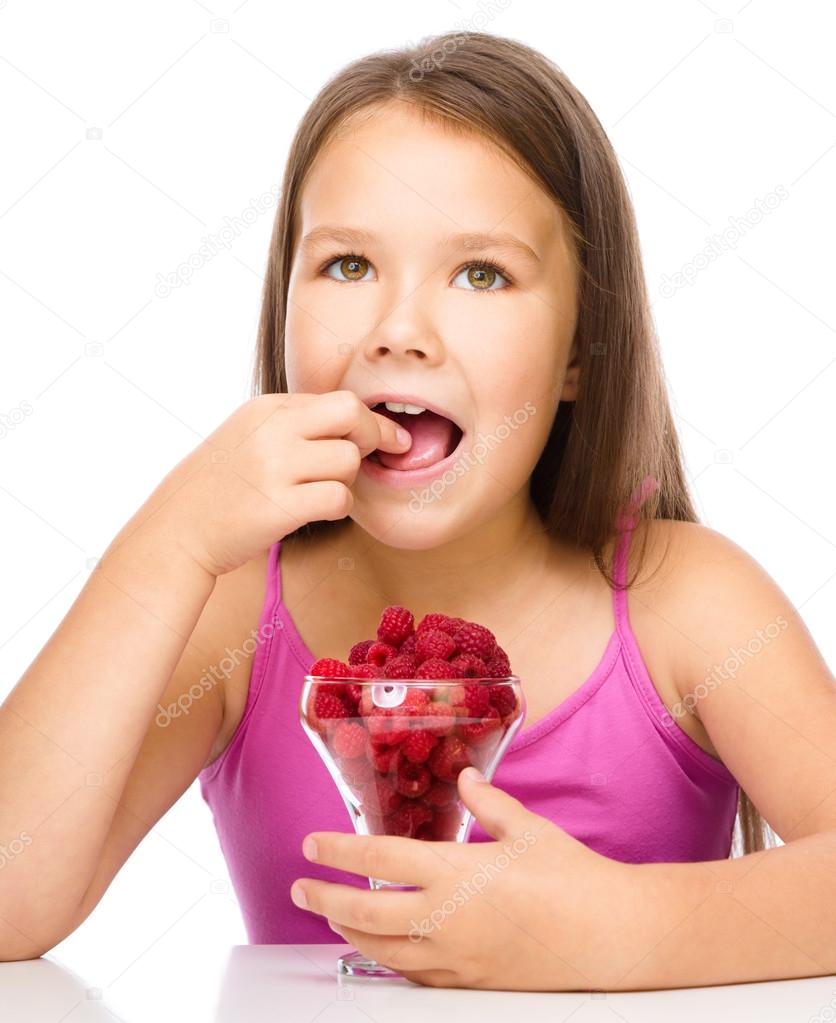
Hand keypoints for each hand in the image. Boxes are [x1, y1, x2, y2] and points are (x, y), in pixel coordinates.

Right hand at [140, 390, 410, 576]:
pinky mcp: (279, 506)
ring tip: (320, 490)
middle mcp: (271, 431)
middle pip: (351, 414)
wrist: (177, 529)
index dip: (369, 420)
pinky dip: (338, 507)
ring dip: (346, 480)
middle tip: (370, 457)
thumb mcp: (248, 436)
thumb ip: (294, 424)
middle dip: (372, 435)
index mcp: (266, 409)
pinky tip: (317, 510)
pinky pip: (338, 499)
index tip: (388, 437)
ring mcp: (274, 468)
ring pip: (348, 461)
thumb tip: (356, 424)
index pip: (339, 400)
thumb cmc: (219, 487)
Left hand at [290, 767, 634, 990]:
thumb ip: (488, 803)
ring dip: (351, 932)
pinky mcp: (470, 983)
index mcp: (455, 873)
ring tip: (333, 916)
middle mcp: (446, 919)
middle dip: (325, 900)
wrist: (609, 936)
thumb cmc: (571, 877)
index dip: (338, 852)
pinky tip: (385, 950)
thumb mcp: (527, 829)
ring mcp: (455, 957)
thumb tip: (465, 777)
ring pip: (384, 951)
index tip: (310, 846)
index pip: (378, 860)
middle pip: (366, 914)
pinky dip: (390, 960)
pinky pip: (416, 975)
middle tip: (300, 888)